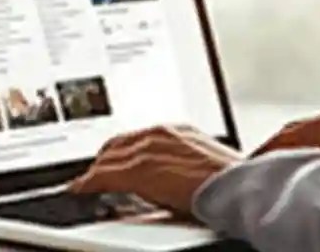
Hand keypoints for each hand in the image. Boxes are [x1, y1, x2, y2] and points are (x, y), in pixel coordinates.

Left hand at [69, 125, 243, 215]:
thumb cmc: (232, 179)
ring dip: (95, 172)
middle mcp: (159, 133)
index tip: (112, 161)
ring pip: (107, 159)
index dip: (120, 152)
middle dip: (103, 159)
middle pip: (117, 144)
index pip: (137, 137)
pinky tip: (81, 190)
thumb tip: (177, 176)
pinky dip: (88, 183)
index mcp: (176, 130)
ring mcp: (148, 150)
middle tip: (92, 174)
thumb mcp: (205, 161)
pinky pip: (104, 176)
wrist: (239, 186)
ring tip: (85, 183)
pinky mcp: (140, 170)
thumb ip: (184, 161)